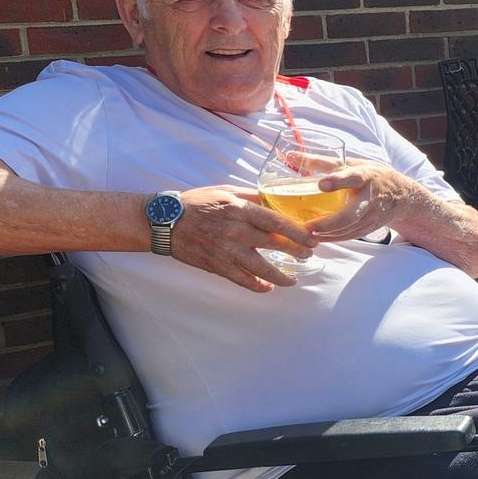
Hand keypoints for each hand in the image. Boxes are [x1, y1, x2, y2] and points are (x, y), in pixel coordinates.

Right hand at [169, 185, 312, 292]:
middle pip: (273, 244)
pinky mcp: (216, 265)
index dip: (297, 231)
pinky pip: (242, 280)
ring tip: (292, 279)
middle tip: (308, 255)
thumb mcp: (226, 191)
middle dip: (296, 251)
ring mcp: (226, 250)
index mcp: (239, 209)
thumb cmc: (197, 203)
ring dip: (280, 275)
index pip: (276, 221)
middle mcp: (235, 230)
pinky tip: (268, 287)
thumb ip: (251, 197)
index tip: (312, 237)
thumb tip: (276, 201)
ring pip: (261, 267)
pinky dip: (257, 285)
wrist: (164, 221)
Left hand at [303, 160, 424, 242]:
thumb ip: (322, 162)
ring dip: (327, 234)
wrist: (403, 196)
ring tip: (305, 233)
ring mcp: (371, 216)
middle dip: (328, 223)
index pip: (353, 178)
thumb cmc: (373, 176)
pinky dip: (332, 238)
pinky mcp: (369, 228)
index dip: (338, 181)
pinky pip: (349, 236)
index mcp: (367, 177)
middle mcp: (370, 198)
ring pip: (348, 230)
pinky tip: (317, 237)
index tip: (322, 184)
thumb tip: (292, 156)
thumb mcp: (352, 164)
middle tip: (308, 226)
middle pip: (350, 215)